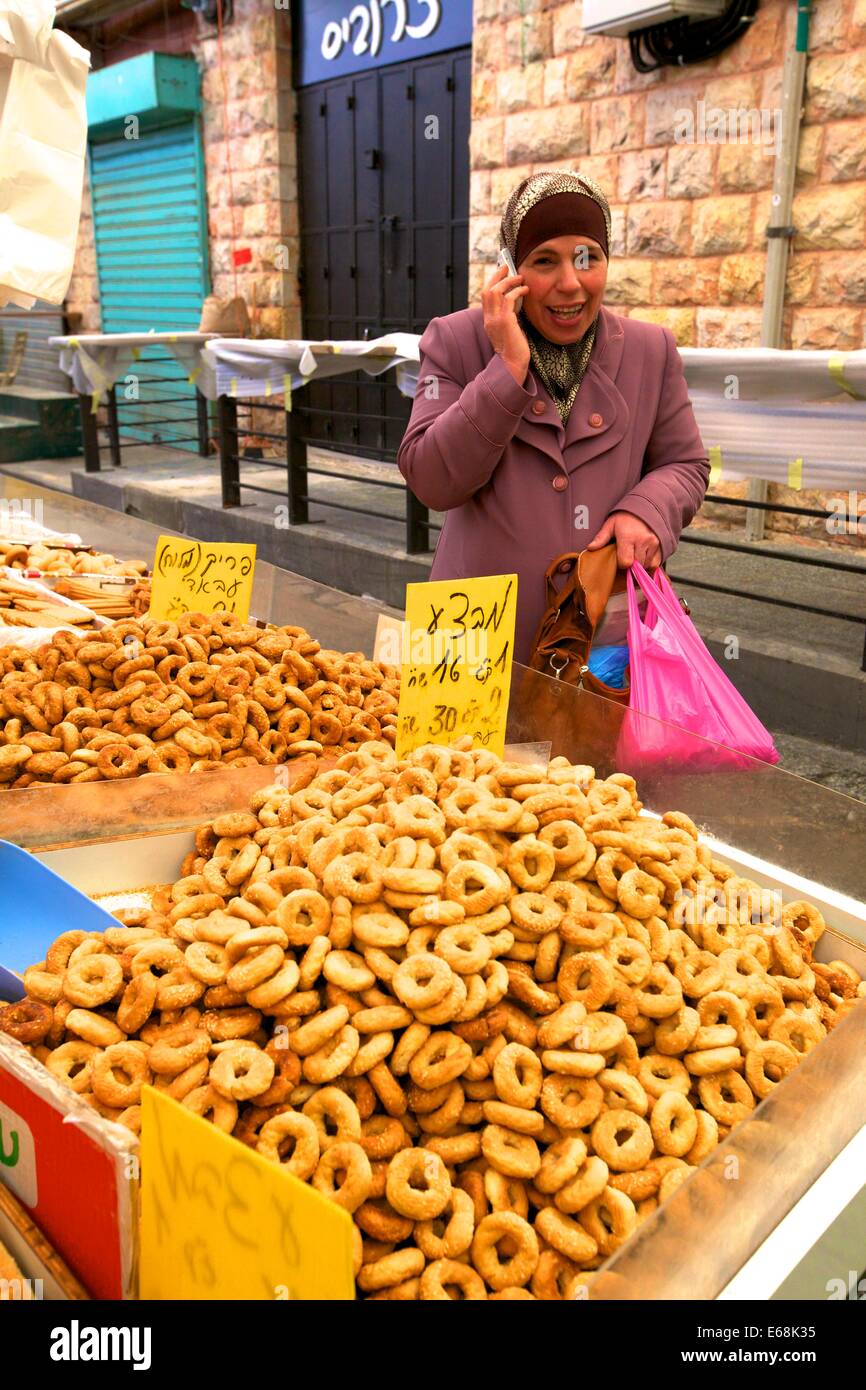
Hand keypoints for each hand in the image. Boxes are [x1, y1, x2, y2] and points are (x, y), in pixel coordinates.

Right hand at [482, 262, 530, 383]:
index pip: (485, 295)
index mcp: (488, 320)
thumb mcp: (507, 329)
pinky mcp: (505, 321)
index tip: (501, 272)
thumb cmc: (514, 349)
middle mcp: (488, 318)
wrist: (512, 365)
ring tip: (519, 277)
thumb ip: (507, 316)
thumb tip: (515, 302)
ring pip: (496, 291)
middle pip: (488, 289)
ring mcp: (495, 320)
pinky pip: (509, 299)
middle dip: (497, 276)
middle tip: (507, 267)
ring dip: (509, 281)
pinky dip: (517, 291)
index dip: (492, 281)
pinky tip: (525, 290)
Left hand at [587, 511, 661, 569]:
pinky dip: (650, 562)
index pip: (626, 562)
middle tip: (627, 555)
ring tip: (635, 553)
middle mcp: (642, 540)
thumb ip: (601, 537)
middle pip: (636, 565)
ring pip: (646, 565)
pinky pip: (656, 562)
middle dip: (630, 564)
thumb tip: (590, 548)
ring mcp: (653, 543)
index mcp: (628, 537)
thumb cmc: (626, 516)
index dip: (621, 563)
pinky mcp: (661, 545)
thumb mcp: (611, 524)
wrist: (646, 505)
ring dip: (640, 563)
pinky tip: (644, 556)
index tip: (619, 558)